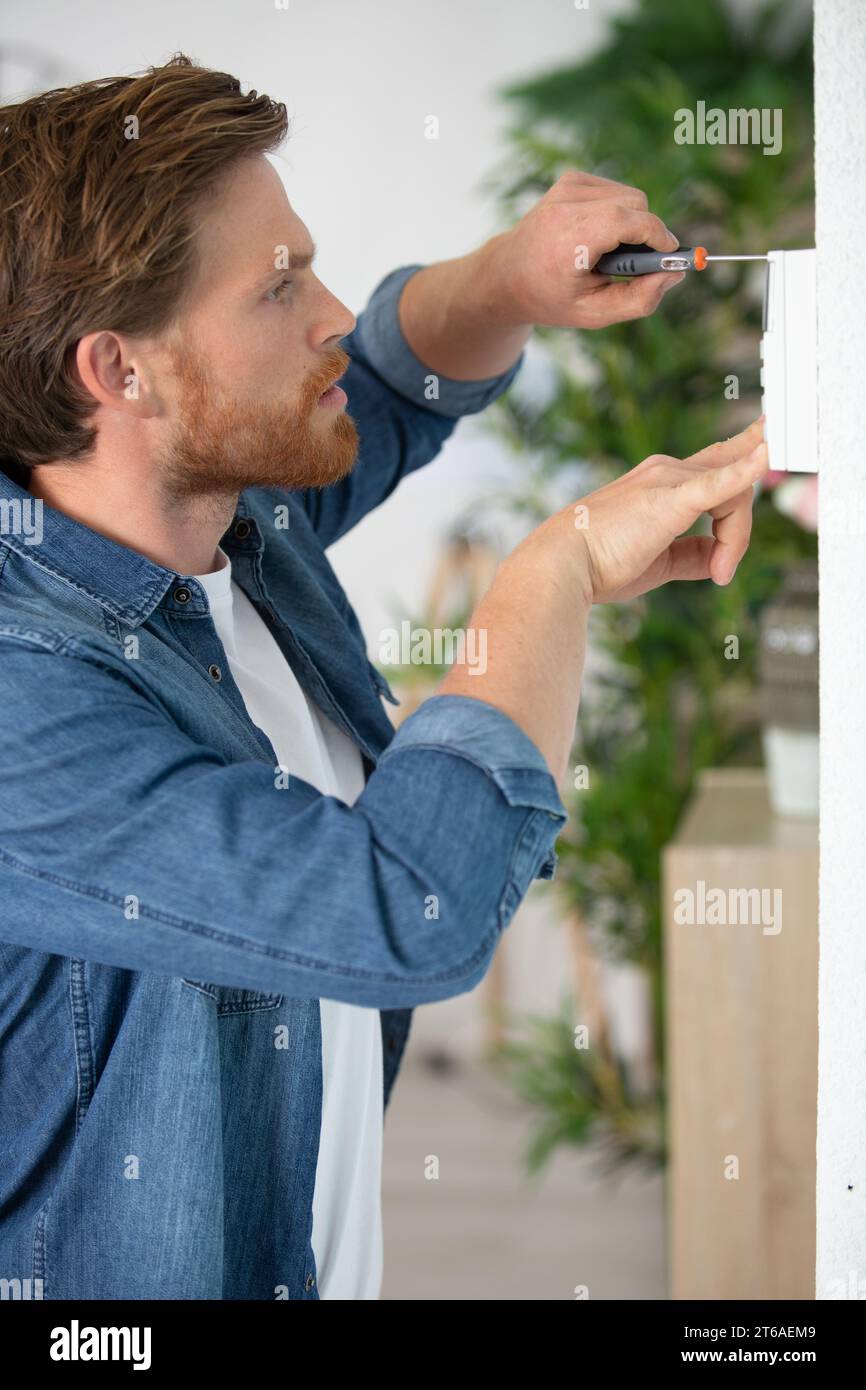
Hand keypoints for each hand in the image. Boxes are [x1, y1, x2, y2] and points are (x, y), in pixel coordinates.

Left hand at [484, 169, 684, 329]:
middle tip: (633, 265)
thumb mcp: (595, 314)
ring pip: (629, 196)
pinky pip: (616, 191)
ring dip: (631, 224)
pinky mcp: (571, 179)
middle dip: (645, 233)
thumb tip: (674, 273)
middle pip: (636, 204)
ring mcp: (567, 186)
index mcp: (570, 237)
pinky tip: (597, 236)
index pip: (631, 219)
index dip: (659, 237)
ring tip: (607, 254)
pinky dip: (617, 212)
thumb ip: (639, 299)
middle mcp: (566, 204)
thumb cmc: (552, 298)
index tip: (671, 256)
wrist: (507, 275)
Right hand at [537, 418, 768, 604]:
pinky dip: (747, 472)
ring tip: (719, 575)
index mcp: (657, 480)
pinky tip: (767, 459)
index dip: (746, 456)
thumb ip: (691, 556)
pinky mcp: (673, 499)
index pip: (715, 463)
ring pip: (735, 494)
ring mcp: (668, 480)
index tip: (770, 445)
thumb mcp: (656, 563)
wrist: (561, 566)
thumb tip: (717, 561)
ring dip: (737, 539)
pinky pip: (722, 482)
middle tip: (731, 555)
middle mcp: (665, 470)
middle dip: (745, 509)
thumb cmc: (597, 566)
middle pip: (733, 478)